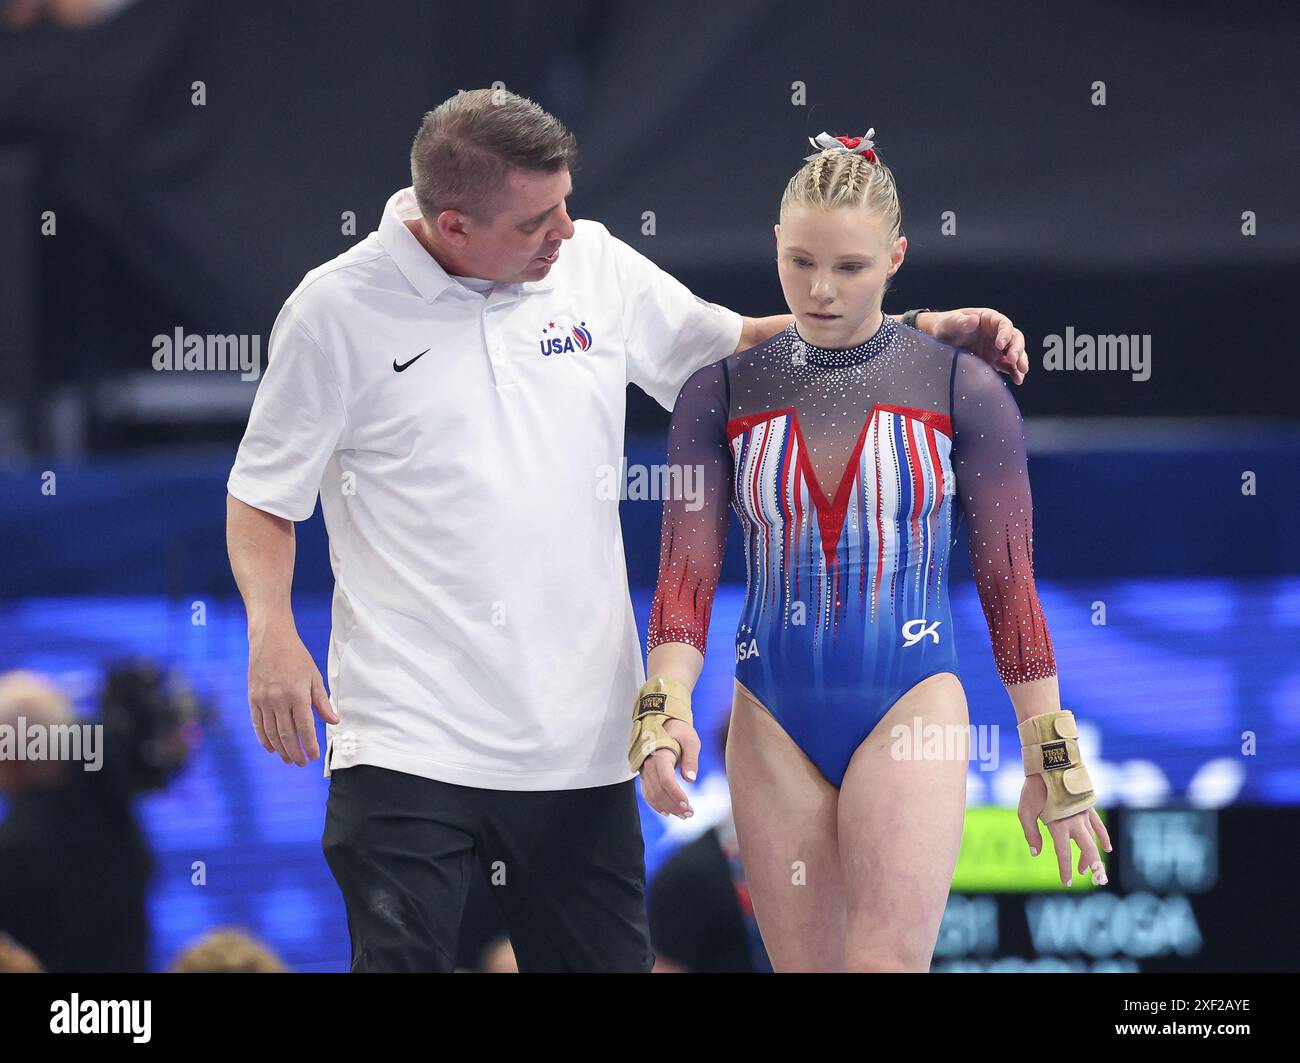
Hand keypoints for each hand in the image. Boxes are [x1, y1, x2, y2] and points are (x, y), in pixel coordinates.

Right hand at [247, 622, 339, 765]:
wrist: (270, 639)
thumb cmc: (296, 657)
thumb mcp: (314, 677)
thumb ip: (322, 702)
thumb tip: (334, 722)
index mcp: (297, 695)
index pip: (304, 728)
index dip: (309, 745)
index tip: (313, 757)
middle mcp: (278, 700)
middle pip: (286, 735)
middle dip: (295, 752)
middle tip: (302, 763)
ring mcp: (263, 700)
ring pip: (271, 733)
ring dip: (280, 750)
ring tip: (289, 760)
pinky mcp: (252, 699)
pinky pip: (257, 724)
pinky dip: (264, 739)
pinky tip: (272, 749)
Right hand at [637, 718, 699, 818]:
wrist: (661, 721)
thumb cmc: (678, 730)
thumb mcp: (690, 739)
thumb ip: (691, 758)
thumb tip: (690, 779)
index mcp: (659, 753)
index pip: (665, 779)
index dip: (676, 794)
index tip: (688, 805)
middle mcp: (648, 763)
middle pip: (658, 790)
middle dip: (674, 805)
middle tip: (690, 814)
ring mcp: (644, 769)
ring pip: (651, 794)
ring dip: (667, 807)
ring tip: (684, 815)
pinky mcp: (644, 774)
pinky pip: (647, 792)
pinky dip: (656, 804)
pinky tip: (669, 811)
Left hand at [923, 307, 1028, 384]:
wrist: (939, 339)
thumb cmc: (946, 326)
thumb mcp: (950, 322)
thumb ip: (960, 322)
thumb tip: (974, 320)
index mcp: (989, 319)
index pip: (1004, 324)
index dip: (1005, 334)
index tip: (999, 345)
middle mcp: (996, 332)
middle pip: (1014, 338)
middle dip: (1017, 349)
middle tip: (1014, 360)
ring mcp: (996, 347)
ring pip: (1014, 352)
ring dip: (1019, 362)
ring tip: (1021, 374)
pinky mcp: (993, 360)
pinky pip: (1007, 365)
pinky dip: (1013, 372)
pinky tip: (1018, 380)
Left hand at [1018, 774, 1111, 885]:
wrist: (1051, 764)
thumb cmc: (1034, 788)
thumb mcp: (1025, 811)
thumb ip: (1031, 833)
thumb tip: (1036, 853)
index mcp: (1058, 825)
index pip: (1063, 853)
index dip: (1065, 869)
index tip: (1067, 882)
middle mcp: (1074, 822)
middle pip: (1087, 850)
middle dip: (1092, 867)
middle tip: (1097, 881)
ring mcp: (1083, 815)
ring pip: (1093, 840)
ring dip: (1093, 856)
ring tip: (1091, 869)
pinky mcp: (1088, 807)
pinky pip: (1099, 825)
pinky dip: (1103, 837)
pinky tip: (1107, 848)